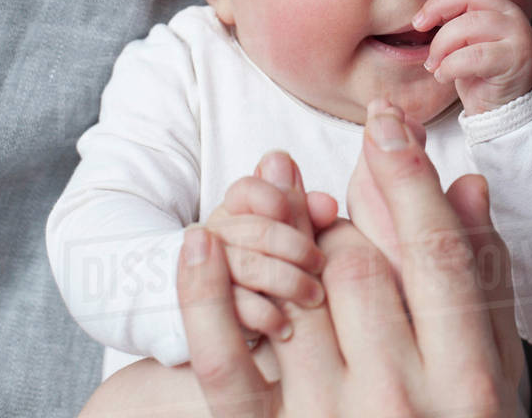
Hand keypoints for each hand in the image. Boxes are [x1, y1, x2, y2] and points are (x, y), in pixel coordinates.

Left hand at [178, 101, 523, 416]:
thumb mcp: (499, 376)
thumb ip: (485, 284)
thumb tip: (466, 184)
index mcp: (468, 380)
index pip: (435, 252)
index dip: (408, 177)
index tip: (387, 124)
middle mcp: (401, 400)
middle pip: (358, 266)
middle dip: (346, 223)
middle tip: (335, 209)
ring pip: (293, 296)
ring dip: (279, 236)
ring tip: (273, 192)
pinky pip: (226, 367)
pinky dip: (204, 303)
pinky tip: (200, 242)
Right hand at [202, 154, 334, 340]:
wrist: (244, 342)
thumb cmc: (277, 285)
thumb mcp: (295, 249)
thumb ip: (309, 220)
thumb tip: (326, 204)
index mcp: (236, 216)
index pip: (245, 190)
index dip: (269, 197)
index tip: (289, 213)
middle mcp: (216, 240)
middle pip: (252, 227)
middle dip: (293, 243)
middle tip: (319, 264)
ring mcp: (208, 275)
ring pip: (246, 265)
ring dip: (287, 280)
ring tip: (314, 297)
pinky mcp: (205, 313)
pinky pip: (234, 305)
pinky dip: (264, 314)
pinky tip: (284, 325)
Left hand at [414, 0, 531, 115]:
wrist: (501, 110)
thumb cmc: (479, 74)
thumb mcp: (465, 42)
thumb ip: (454, 21)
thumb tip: (423, 14)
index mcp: (499, 6)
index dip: (440, 0)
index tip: (420, 21)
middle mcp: (512, 15)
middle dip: (437, 10)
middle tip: (419, 29)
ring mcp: (518, 36)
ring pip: (469, 25)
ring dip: (442, 45)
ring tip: (434, 64)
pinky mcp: (515, 60)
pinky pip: (475, 55)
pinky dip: (451, 66)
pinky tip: (444, 76)